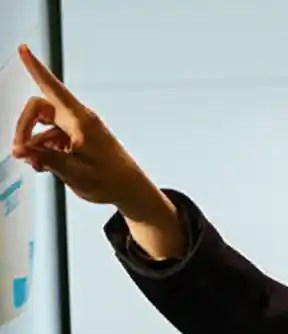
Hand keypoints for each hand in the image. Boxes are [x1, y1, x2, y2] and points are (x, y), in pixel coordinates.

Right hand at [9, 44, 167, 221]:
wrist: (129, 190)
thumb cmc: (111, 180)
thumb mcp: (75, 172)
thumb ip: (47, 159)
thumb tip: (22, 150)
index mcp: (81, 120)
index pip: (54, 88)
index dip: (36, 69)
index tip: (23, 49)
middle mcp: (77, 120)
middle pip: (38, 109)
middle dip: (24, 129)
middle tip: (20, 152)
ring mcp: (75, 129)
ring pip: (41, 126)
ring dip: (33, 144)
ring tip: (36, 165)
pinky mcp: (74, 138)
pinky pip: (48, 137)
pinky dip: (41, 150)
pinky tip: (43, 165)